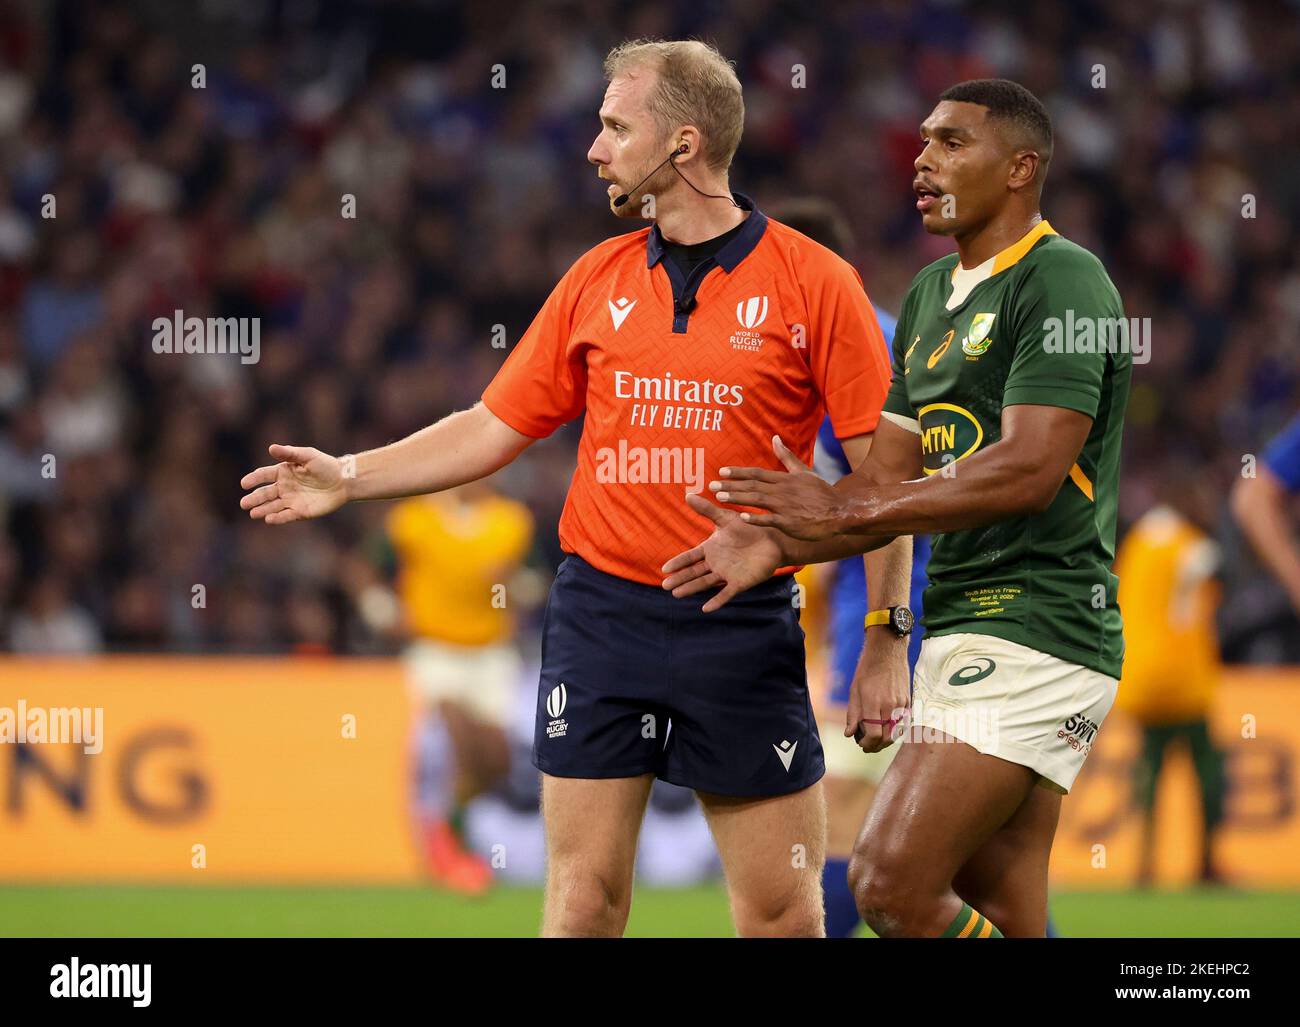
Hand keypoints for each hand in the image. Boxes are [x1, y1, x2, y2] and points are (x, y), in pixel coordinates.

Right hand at [240, 444, 349, 523]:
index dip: (253, 479)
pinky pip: (286, 515)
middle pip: (265, 493)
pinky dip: (277, 518)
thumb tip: (271, 448)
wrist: (344, 481)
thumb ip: (290, 453)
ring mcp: (291, 500)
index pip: (263, 475)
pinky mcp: (300, 511)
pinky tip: (269, 519)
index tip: (244, 483)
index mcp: (283, 471)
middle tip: (243, 504)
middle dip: (254, 499)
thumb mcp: (308, 455)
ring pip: (273, 506)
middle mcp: (284, 487)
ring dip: (262, 510)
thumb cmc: (326, 465)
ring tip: (253, 513)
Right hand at [661, 492, 785, 611]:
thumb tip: (687, 495)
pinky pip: (726, 593)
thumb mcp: (725, 518)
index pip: (690, 557)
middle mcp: (716, 563)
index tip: (664, 569)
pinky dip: (717, 600)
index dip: (678, 563)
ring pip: (705, 583)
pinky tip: (706, 608)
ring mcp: (727, 574)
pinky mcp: (740, 582)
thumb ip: (707, 509)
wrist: (773, 540)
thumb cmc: (748, 528)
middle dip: (680, 578)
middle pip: (694, 572)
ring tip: (676, 594)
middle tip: (665, 585)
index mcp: (711, 549)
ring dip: (691, 588)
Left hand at [710, 435, 849, 540]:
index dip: (738, 473)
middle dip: (731, 485)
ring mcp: (786, 507)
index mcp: (785, 479)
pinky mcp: (790, 522)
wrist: (840, 511)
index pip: (757, 473)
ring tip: (720, 498)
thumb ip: (787, 457)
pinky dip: (756, 517)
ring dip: (738, 498)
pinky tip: (741, 517)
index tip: (721, 472)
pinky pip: (770, 519)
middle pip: (752, 486)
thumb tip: (775, 438)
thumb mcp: (804, 472)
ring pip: (757, 500)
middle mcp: (783, 490)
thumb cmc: (820, 493)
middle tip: (711, 485)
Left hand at [845, 633, 911, 752]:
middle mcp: (889, 705)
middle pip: (886, 737)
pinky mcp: (908, 702)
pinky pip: (904, 723)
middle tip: (868, 746)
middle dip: (876, 746)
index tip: (861, 744)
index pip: (873, 734)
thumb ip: (853, 714)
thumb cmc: (867, 670)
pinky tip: (887, 729)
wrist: (887, 652)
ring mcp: (901, 704)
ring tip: (876, 740)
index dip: (867, 743)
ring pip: (896, 732)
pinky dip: (895, 730)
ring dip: (886, 740)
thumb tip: (849, 734)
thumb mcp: (854, 690)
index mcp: (873, 702)